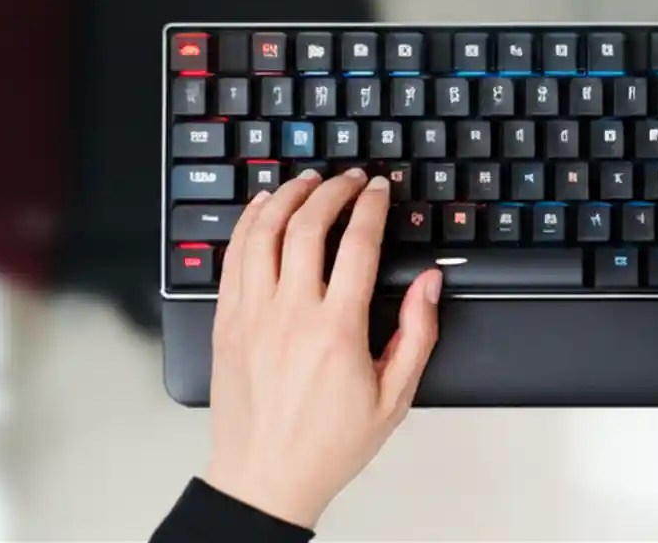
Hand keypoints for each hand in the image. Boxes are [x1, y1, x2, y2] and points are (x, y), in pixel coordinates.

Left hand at [204, 168, 442, 528]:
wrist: (266, 478)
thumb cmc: (328, 443)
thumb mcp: (394, 396)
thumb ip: (417, 332)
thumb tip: (430, 283)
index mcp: (336, 329)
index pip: (357, 244)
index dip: (370, 206)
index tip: (378, 189)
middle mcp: (291, 314)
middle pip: (307, 226)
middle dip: (331, 191)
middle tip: (348, 179)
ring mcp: (252, 315)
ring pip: (263, 233)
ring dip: (287, 197)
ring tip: (306, 182)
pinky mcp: (227, 323)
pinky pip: (233, 258)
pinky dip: (248, 224)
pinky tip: (262, 209)